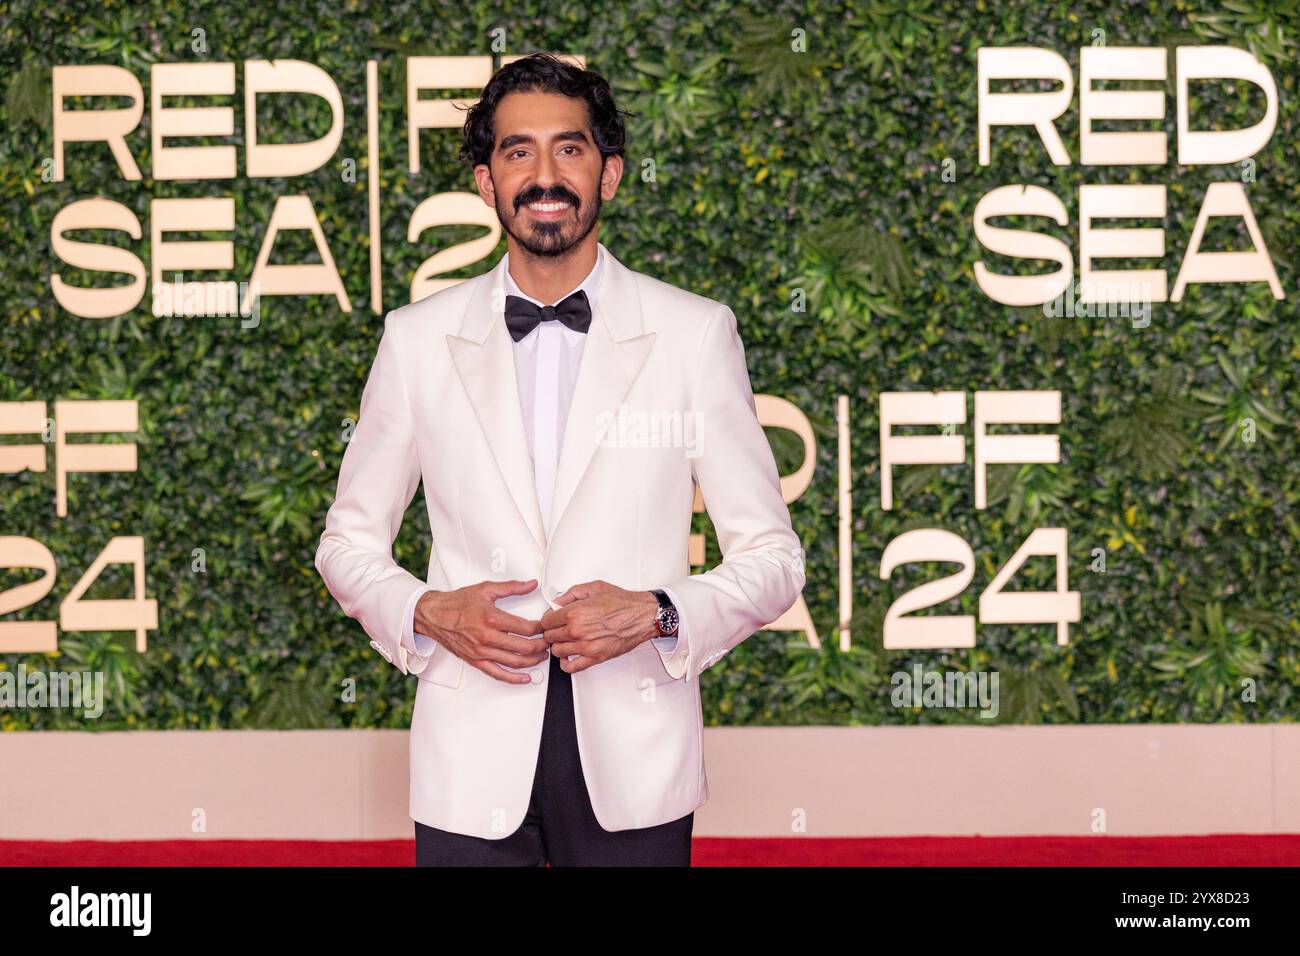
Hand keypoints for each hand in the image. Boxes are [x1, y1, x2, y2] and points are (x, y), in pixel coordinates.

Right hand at [414, 579, 548, 683]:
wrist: (434, 616)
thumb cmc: (457, 603)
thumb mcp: (486, 589)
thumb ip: (512, 587)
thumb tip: (530, 584)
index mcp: (492, 618)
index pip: (526, 628)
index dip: (541, 629)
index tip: (545, 626)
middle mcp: (487, 637)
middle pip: (524, 647)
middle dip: (541, 646)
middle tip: (547, 642)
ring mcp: (482, 652)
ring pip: (515, 662)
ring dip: (533, 661)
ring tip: (541, 656)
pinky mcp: (476, 661)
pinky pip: (498, 674)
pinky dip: (514, 678)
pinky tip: (525, 678)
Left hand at [540, 580, 659, 674]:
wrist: (642, 616)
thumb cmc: (623, 603)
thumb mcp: (595, 588)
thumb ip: (572, 593)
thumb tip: (558, 600)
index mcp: (574, 613)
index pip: (546, 621)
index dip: (548, 620)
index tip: (551, 620)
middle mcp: (577, 631)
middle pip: (549, 636)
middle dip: (552, 632)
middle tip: (559, 629)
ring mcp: (585, 646)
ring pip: (557, 651)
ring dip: (559, 646)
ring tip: (566, 641)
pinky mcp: (595, 657)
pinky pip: (571, 667)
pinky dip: (566, 664)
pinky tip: (569, 657)